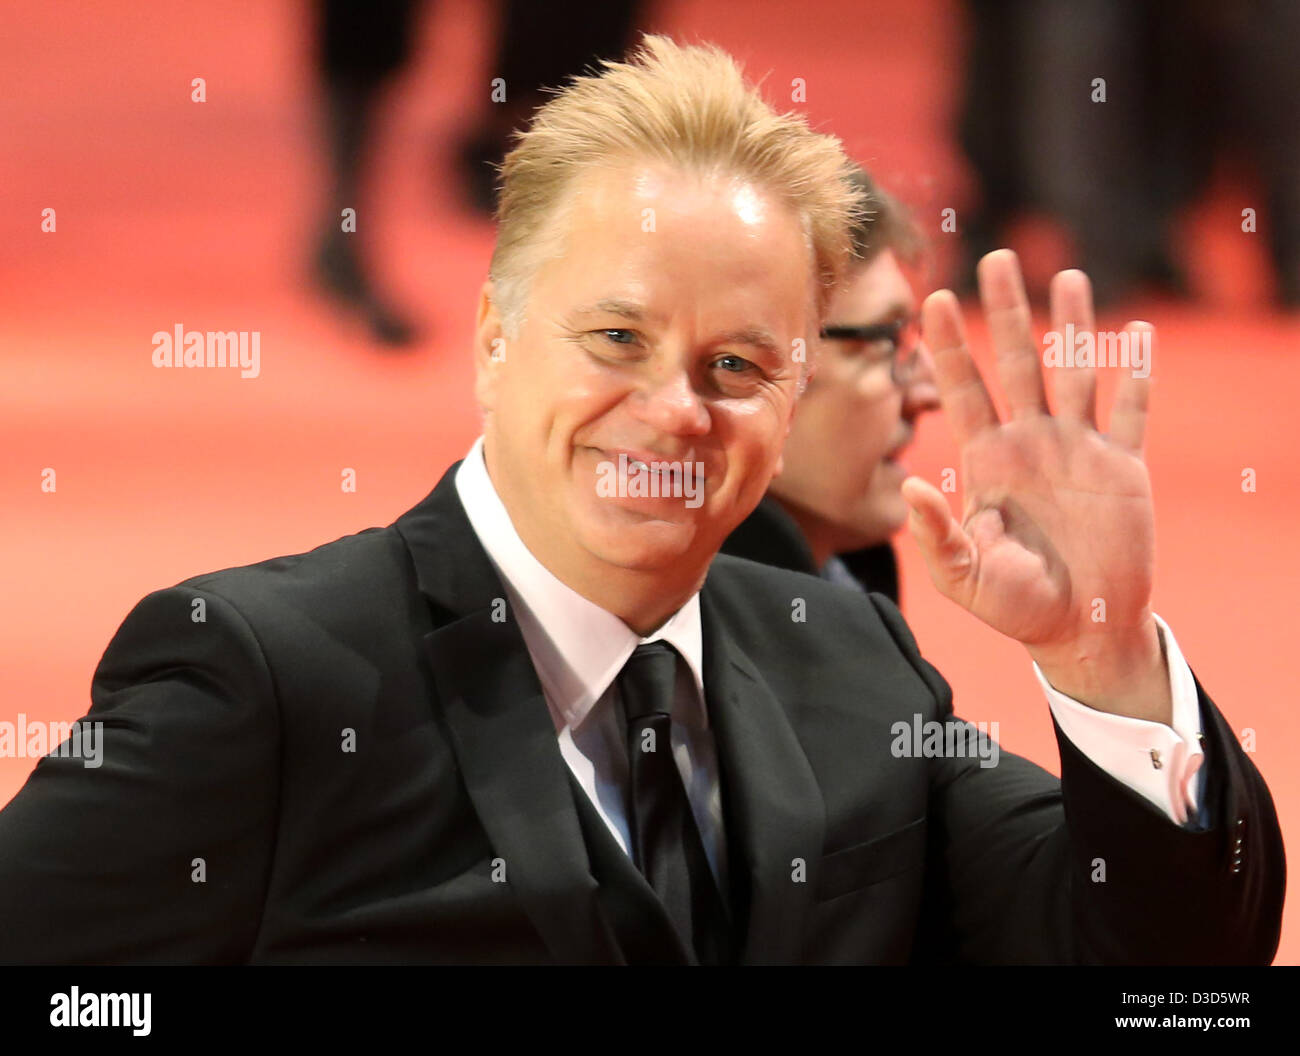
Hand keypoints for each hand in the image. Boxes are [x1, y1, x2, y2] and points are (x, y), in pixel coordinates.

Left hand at [902, 250, 1170, 722]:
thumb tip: (910, 488)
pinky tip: (1134, 336)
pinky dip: (1135, 376)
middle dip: (1004, 311)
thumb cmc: (1014, 604)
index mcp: (986, 460)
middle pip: (1014, 361)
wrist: (1081, 626)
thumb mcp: (964, 575)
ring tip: (1066, 276)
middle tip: (995, 258)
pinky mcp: (1123, 466)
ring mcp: (1077, 448)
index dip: (946, 346)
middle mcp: (1029, 441)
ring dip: (1071, 325)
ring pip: (1074, 371)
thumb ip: (937, 533)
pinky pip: (1131, 412)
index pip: (961, 390)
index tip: (928, 300)